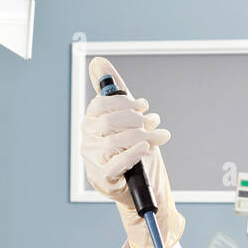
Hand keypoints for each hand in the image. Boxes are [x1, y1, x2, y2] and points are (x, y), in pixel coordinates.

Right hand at [81, 57, 184, 247]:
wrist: (144, 186)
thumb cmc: (135, 151)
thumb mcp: (131, 119)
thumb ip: (118, 93)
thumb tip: (98, 62)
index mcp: (91, 123)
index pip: (100, 105)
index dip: (124, 103)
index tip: (143, 105)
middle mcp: (88, 140)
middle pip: (108, 122)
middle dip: (136, 119)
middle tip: (153, 123)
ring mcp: (93, 161)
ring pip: (114, 142)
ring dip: (142, 136)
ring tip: (159, 137)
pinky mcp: (103, 178)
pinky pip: (116, 163)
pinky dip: (133, 153)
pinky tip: (146, 148)